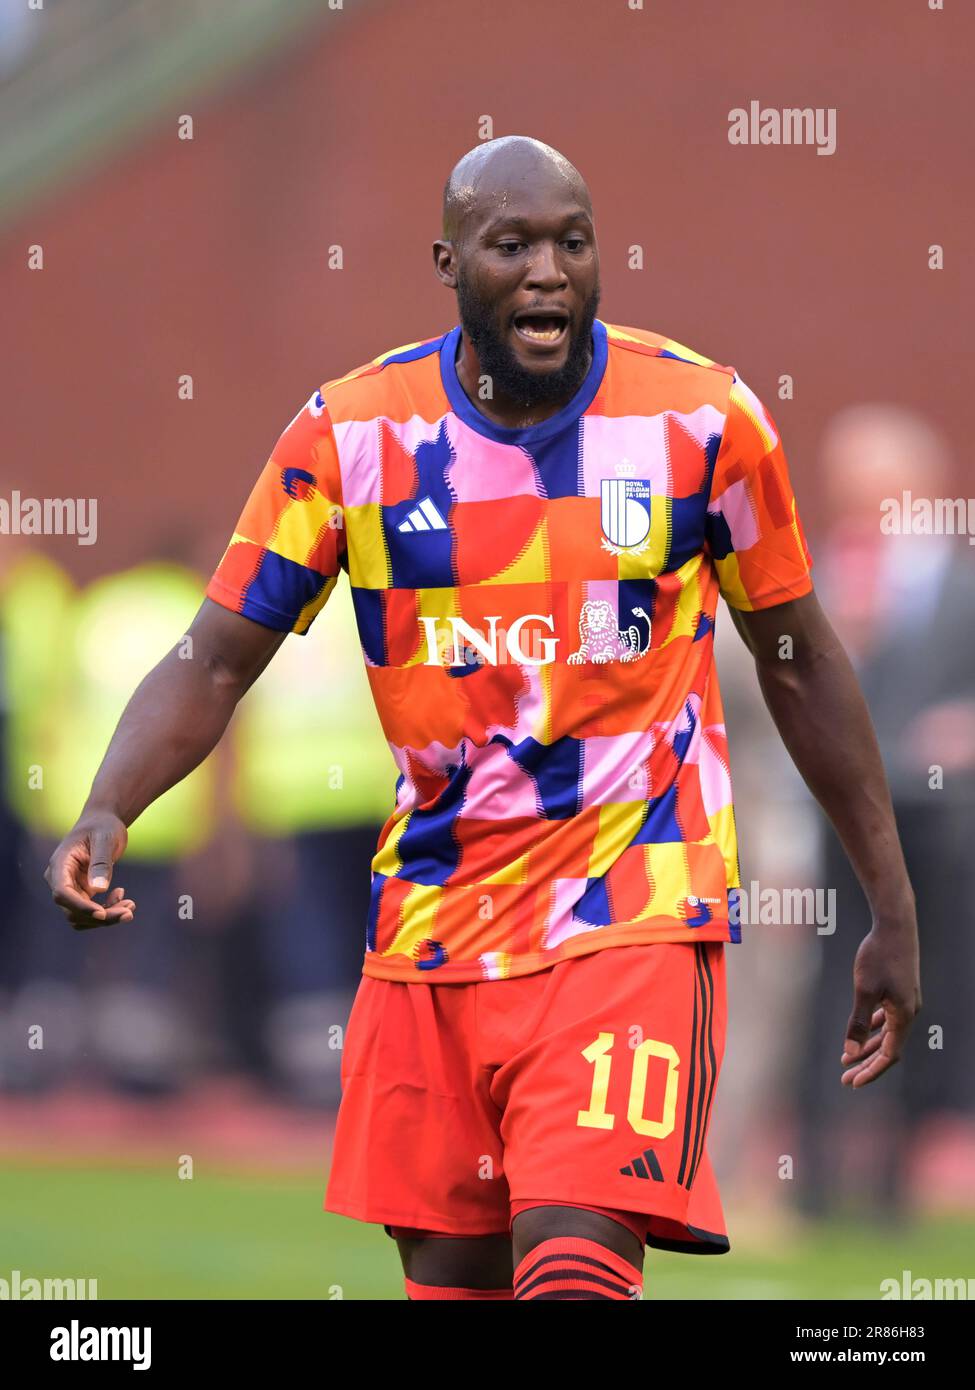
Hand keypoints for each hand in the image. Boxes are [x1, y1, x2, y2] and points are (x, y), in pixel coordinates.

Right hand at [43, 812, 135, 930]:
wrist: (103, 822)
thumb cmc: (103, 826)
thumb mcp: (105, 839)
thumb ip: (101, 863)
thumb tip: (99, 889)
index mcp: (60, 864)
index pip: (62, 893)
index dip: (80, 907)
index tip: (102, 913)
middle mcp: (60, 879)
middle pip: (73, 911)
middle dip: (101, 916)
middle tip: (129, 912)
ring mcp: (70, 888)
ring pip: (82, 916)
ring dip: (106, 918)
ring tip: (130, 906)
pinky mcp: (81, 892)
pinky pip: (91, 912)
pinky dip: (107, 912)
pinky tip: (122, 896)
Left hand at [841, 922, 920, 1086]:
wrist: (895, 925)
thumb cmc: (878, 956)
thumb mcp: (864, 990)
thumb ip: (857, 1022)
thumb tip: (850, 1053)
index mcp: (904, 1016)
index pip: (889, 1055)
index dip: (871, 1071)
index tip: (852, 1083)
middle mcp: (909, 1012)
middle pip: (888, 1048)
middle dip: (866, 1064)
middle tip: (845, 1079)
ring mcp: (906, 1001)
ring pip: (887, 1033)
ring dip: (868, 1047)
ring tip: (847, 1059)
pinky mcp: (900, 990)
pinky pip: (887, 1018)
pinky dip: (873, 1028)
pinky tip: (860, 1032)